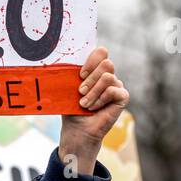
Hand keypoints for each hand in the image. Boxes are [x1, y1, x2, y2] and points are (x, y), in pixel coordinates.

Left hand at [59, 47, 128, 173]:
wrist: (77, 128)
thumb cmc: (72, 108)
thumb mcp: (68, 89)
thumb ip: (70, 74)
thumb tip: (58, 63)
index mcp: (95, 70)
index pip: (101, 52)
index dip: (92, 61)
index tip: (80, 75)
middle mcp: (108, 75)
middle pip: (107, 63)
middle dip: (90, 79)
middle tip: (80, 92)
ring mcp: (117, 85)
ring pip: (108, 77)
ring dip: (93, 92)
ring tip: (84, 104)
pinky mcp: (122, 97)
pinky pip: (113, 91)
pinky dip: (100, 100)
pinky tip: (94, 108)